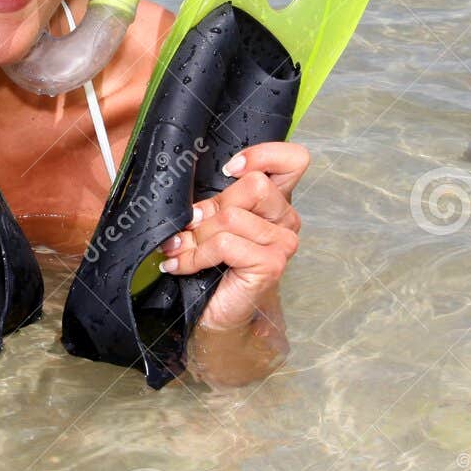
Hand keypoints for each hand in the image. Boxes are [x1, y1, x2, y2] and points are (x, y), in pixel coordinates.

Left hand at [154, 142, 309, 331]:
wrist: (217, 314)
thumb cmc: (213, 264)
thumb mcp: (211, 220)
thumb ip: (214, 198)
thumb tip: (186, 191)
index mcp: (276, 201)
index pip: (293, 160)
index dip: (262, 156)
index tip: (229, 169)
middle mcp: (286, 219)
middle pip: (253, 185)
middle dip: (211, 206)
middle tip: (189, 226)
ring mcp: (282, 242)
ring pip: (231, 216)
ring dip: (195, 235)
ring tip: (178, 248)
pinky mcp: (271, 264)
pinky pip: (225, 244)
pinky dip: (195, 254)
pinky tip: (181, 265)